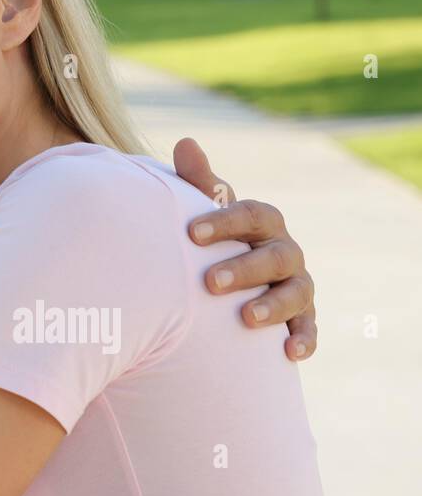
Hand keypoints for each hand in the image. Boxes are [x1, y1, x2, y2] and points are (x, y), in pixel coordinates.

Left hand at [173, 138, 315, 361]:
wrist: (229, 278)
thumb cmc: (214, 238)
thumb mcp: (205, 212)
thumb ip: (198, 183)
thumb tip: (186, 142)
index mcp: (262, 221)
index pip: (250, 214)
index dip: (223, 222)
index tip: (190, 234)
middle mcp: (285, 250)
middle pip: (274, 256)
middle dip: (244, 269)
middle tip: (209, 282)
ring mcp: (296, 284)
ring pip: (295, 292)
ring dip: (273, 305)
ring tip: (245, 319)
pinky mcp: (302, 318)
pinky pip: (309, 329)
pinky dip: (304, 340)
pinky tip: (290, 354)